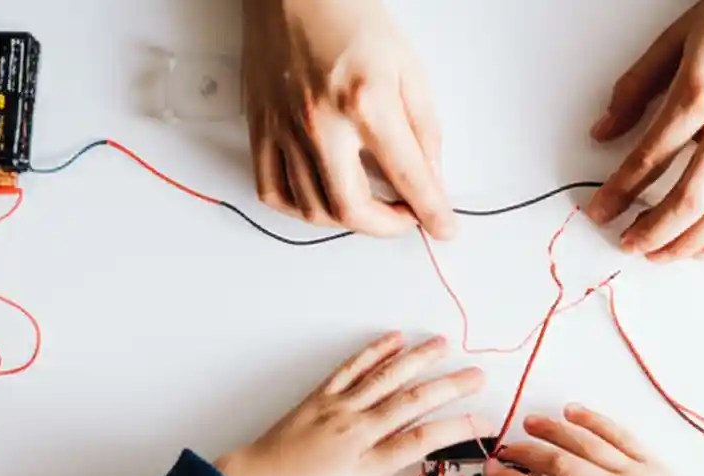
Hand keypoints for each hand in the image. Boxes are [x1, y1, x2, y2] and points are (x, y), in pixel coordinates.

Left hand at [215, 333, 485, 475]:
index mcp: (370, 464)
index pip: (424, 439)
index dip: (459, 427)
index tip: (485, 421)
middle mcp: (358, 432)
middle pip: (412, 402)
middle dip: (450, 385)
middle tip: (478, 375)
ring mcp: (339, 410)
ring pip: (385, 378)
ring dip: (418, 359)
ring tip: (445, 344)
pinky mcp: (321, 396)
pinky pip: (352, 368)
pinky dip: (374, 351)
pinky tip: (396, 338)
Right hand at [241, 0, 454, 237]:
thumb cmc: (350, 18)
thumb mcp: (408, 69)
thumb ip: (424, 130)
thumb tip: (430, 177)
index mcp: (365, 102)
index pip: (407, 177)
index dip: (432, 212)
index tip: (443, 227)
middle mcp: (319, 121)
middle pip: (351, 209)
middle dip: (387, 227)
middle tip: (406, 217)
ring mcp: (283, 128)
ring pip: (311, 209)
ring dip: (347, 221)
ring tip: (370, 205)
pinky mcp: (260, 128)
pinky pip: (271, 191)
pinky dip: (299, 209)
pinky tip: (322, 198)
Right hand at [485, 404, 703, 475]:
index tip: (495, 473)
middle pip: (560, 464)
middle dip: (527, 453)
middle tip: (506, 449)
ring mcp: (636, 475)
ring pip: (587, 443)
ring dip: (554, 430)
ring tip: (530, 424)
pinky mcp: (652, 462)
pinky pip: (619, 434)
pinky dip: (594, 421)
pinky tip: (573, 413)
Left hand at [585, 0, 703, 260]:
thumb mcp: (677, 37)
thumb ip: (636, 87)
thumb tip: (602, 132)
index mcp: (700, 89)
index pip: (649, 158)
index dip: (618, 193)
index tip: (598, 212)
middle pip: (688, 199)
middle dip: (652, 231)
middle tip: (628, 244)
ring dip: (689, 244)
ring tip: (662, 255)